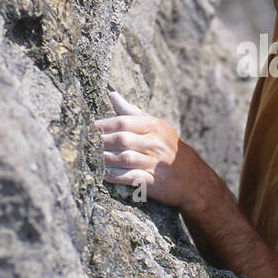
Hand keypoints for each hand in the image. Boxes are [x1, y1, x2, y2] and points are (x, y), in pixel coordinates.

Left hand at [94, 90, 215, 213]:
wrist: (193, 179)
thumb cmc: (168, 148)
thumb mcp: (155, 126)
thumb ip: (131, 112)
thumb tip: (112, 95)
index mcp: (154, 126)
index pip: (123, 122)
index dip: (103, 125)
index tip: (87, 127)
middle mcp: (155, 143)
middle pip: (122, 139)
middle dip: (101, 142)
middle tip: (84, 143)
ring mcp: (154, 163)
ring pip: (124, 158)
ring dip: (105, 159)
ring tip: (90, 158)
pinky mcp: (153, 182)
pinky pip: (130, 177)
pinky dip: (115, 176)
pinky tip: (103, 174)